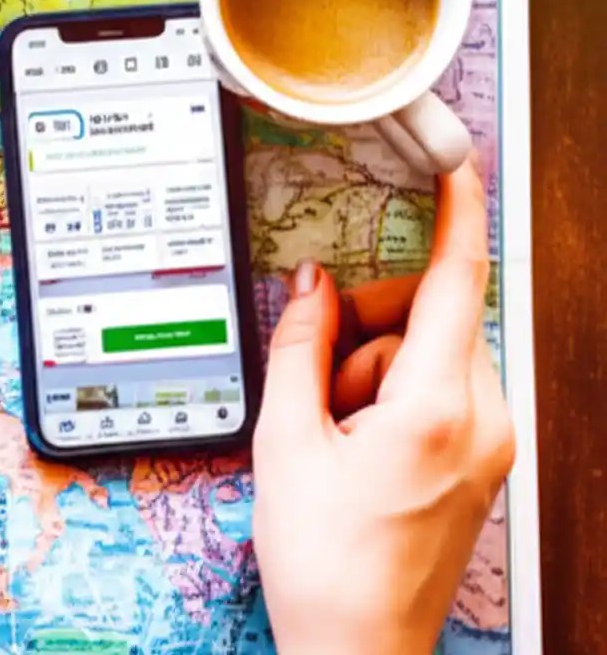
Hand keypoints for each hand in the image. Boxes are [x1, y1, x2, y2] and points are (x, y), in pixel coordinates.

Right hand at [252, 158, 515, 654]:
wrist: (357, 648)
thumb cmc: (324, 563)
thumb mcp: (287, 443)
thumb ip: (299, 349)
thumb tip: (310, 287)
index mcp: (437, 411)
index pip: (456, 286)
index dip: (453, 218)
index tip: (456, 169)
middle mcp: (482, 422)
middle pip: (429, 322)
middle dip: (365, 335)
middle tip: (318, 392)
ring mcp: (488, 445)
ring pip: (429, 358)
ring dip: (373, 375)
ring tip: (334, 440)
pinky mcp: (480, 460)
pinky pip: (438, 393)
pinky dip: (391, 400)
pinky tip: (356, 448)